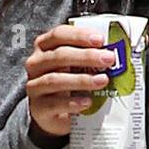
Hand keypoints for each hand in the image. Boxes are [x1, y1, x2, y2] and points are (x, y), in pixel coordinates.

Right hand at [25, 25, 115, 140]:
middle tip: (109, 59)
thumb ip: (89, 56)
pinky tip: (88, 101)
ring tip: (102, 80)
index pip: (59, 35)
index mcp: (45, 47)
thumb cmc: (67, 83)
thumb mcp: (76, 65)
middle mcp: (36, 64)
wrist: (54, 113)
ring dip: (81, 79)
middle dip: (86, 56)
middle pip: (58, 56)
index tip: (100, 40)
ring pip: (54, 79)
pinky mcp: (38, 108)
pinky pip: (54, 104)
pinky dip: (73, 103)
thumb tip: (114, 51)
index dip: (79, 36)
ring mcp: (34, 86)